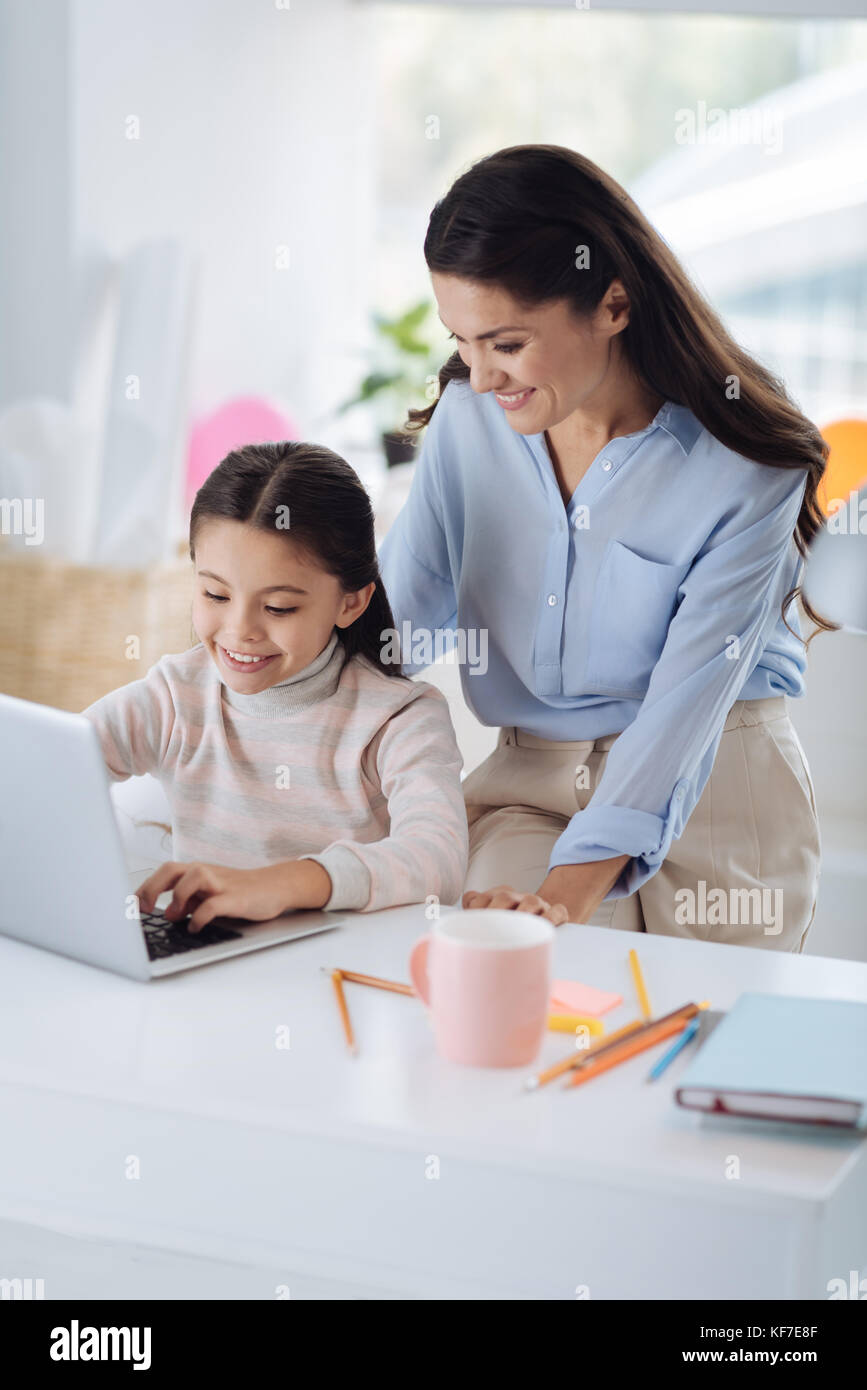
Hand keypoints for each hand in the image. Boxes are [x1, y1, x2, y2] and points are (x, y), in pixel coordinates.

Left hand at [136, 859, 331, 931]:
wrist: (274, 887)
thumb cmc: (239, 891)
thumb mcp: (209, 895)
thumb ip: (188, 901)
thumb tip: (165, 914)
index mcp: (197, 871)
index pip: (164, 872)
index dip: (144, 887)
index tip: (132, 905)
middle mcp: (206, 873)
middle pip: (171, 870)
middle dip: (151, 888)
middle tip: (142, 908)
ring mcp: (221, 883)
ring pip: (192, 878)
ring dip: (177, 897)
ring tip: (174, 914)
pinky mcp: (235, 898)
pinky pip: (212, 905)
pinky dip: (199, 918)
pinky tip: (194, 927)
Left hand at [461, 883, 569, 926]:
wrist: (546, 924)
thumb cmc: (512, 928)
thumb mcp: (492, 920)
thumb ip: (475, 913)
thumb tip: (462, 912)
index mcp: (499, 896)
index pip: (482, 898)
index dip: (475, 911)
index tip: (469, 926)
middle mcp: (518, 897)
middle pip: (505, 896)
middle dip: (495, 911)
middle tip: (488, 930)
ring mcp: (539, 904)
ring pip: (531, 902)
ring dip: (522, 914)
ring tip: (514, 929)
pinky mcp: (558, 913)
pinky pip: (557, 911)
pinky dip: (550, 918)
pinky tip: (543, 927)